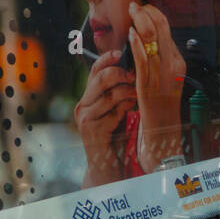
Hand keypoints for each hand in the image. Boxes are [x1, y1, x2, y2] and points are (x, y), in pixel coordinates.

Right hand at [75, 50, 133, 185]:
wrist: (105, 167)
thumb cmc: (114, 137)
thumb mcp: (115, 111)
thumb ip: (119, 94)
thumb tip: (134, 72)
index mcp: (87, 98)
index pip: (93, 71)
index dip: (106, 59)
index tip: (120, 52)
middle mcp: (82, 106)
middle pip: (100, 78)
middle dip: (120, 74)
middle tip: (135, 75)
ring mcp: (86, 118)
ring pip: (109, 95)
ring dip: (128, 93)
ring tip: (137, 95)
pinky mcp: (92, 130)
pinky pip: (113, 113)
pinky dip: (126, 109)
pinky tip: (132, 110)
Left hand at [127, 0, 185, 171]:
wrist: (164, 130)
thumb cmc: (161, 104)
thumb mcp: (166, 76)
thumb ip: (160, 58)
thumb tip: (149, 38)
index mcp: (178, 61)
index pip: (167, 29)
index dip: (153, 13)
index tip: (141, 7)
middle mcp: (173, 65)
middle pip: (162, 30)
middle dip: (147, 13)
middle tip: (134, 5)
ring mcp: (162, 75)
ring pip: (154, 41)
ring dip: (141, 22)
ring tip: (132, 12)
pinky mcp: (149, 85)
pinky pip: (144, 61)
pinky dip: (138, 45)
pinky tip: (132, 34)